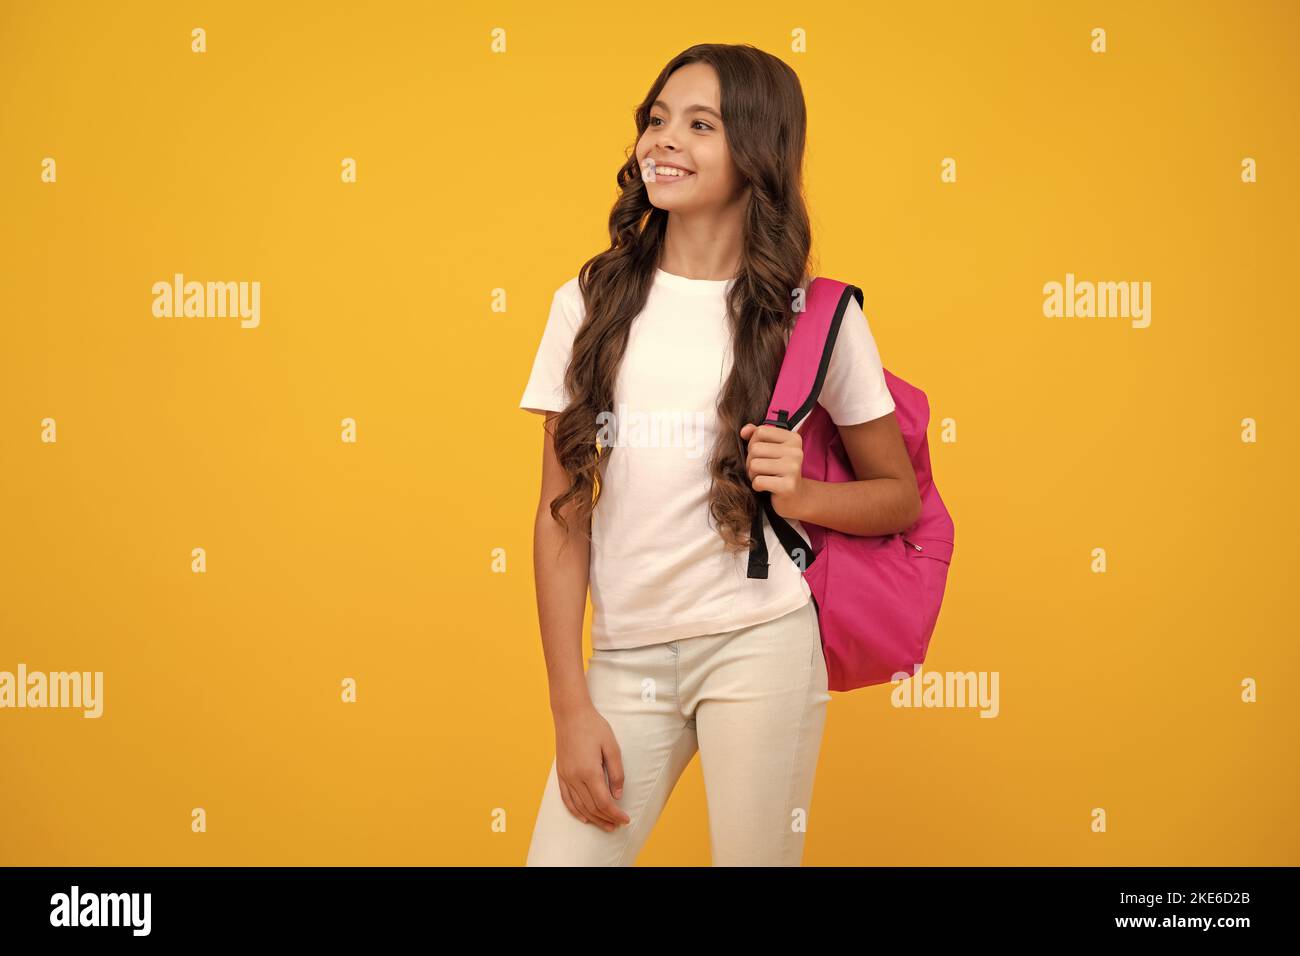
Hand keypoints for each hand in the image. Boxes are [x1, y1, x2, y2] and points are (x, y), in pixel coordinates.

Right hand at [553, 703, 631, 831]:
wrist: (570, 713)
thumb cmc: (593, 727)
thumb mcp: (612, 747)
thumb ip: (616, 772)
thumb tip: (617, 795)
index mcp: (589, 771)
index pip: (604, 802)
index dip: (615, 814)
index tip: (625, 820)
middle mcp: (575, 778)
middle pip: (592, 808)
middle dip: (606, 819)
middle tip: (618, 825)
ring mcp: (566, 777)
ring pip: (579, 806)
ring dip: (593, 818)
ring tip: (606, 825)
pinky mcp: (561, 774)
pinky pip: (566, 799)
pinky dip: (575, 811)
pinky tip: (584, 818)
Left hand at [739, 421, 806, 519]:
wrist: (796, 497)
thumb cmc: (779, 471)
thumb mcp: (771, 450)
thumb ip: (757, 436)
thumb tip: (744, 431)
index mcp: (793, 439)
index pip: (761, 431)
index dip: (753, 443)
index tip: (762, 454)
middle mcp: (796, 452)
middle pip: (755, 448)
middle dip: (751, 461)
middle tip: (761, 470)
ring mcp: (793, 469)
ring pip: (754, 465)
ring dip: (752, 474)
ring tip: (763, 478)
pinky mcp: (788, 486)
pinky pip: (758, 481)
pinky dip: (756, 486)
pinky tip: (766, 487)